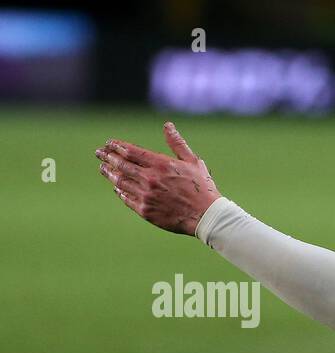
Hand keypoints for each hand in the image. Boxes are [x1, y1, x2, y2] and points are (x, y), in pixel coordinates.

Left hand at [95, 122, 220, 235]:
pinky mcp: (145, 210)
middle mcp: (149, 179)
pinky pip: (127, 199)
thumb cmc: (203, 188)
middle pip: (121, 165)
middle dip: (108, 157)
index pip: (130, 151)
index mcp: (160, 165)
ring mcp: (146, 195)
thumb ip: (177, 143)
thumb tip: (167, 125)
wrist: (206, 216)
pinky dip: (120, 192)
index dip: (117, 146)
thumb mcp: (192, 162)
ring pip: (120, 182)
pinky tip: (117, 189)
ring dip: (110, 174)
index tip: (109, 144)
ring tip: (104, 169)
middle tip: (99, 153)